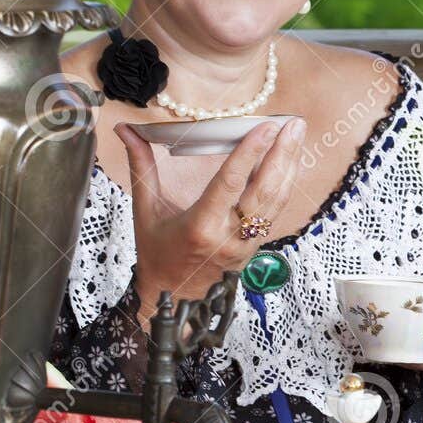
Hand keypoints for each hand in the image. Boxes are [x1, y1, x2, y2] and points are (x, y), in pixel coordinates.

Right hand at [116, 117, 305, 311]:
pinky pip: (274, 212)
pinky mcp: (255, 248)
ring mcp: (246, 244)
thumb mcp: (144, 209)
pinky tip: (290, 162)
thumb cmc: (156, 253)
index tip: (266, 128)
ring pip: (276, 201)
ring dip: (290, 166)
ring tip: (297, 134)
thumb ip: (141, 166)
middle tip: (294, 124)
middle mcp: (228, 237)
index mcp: (200, 227)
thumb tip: (125, 130)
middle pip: (264, 190)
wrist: (173, 298)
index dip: (250, 153)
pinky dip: (284, 185)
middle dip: (282, 154)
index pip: (231, 183)